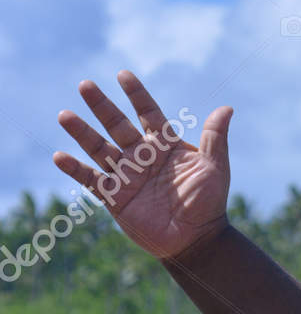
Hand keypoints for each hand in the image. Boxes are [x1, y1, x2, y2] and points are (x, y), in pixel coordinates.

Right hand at [52, 71, 232, 260]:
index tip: (123, 75)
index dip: (137, 95)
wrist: (196, 237)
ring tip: (65, 115)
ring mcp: (126, 174)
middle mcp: (141, 155)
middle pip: (117, 125)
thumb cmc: (209, 201)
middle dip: (102, 106)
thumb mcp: (215, 167)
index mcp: (165, 145)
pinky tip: (60, 156)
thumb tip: (228, 108)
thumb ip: (215, 138)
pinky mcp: (114, 196)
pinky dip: (75, 169)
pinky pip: (90, 180)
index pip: (148, 113)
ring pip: (99, 148)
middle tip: (86, 85)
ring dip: (82, 132)